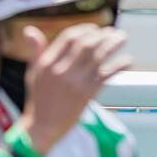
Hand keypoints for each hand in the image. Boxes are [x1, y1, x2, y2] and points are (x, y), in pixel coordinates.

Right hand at [15, 25, 130, 154]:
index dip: (84, 30)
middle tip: (112, 32)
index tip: (95, 29)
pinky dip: (119, 65)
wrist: (44, 126)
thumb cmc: (39, 99)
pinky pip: (107, 74)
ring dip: (113, 44)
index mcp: (46, 63)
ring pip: (99, 56)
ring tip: (122, 38)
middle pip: (85, 44)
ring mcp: (75, 82)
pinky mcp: (87, 93)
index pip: (68, 37)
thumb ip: (35, 51)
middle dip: (102, 35)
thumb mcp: (33, 73)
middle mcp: (61, 70)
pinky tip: (127, 60)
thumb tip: (30, 30)